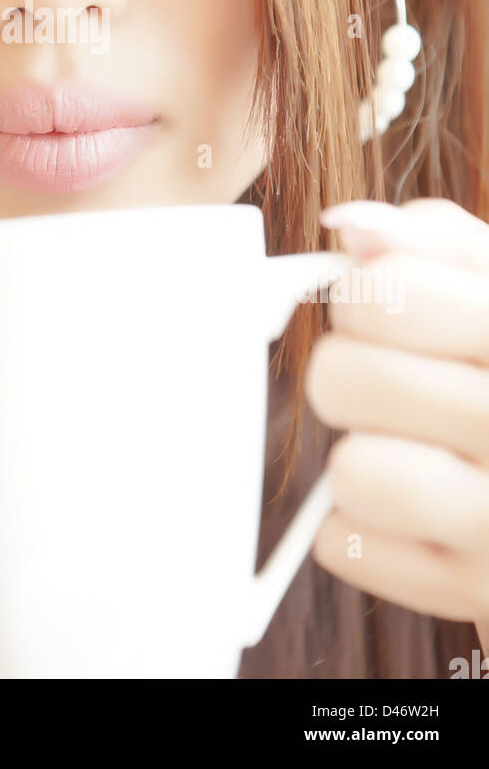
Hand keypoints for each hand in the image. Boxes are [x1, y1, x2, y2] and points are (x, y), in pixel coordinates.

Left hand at [305, 197, 488, 654]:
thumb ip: (438, 244)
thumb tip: (348, 226)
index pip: (388, 292)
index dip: (362, 294)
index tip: (389, 307)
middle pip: (345, 378)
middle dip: (350, 373)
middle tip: (397, 385)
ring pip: (349, 471)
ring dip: (361, 457)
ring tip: (415, 453)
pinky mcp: (476, 593)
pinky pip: (345, 543)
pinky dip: (366, 531)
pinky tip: (424, 520)